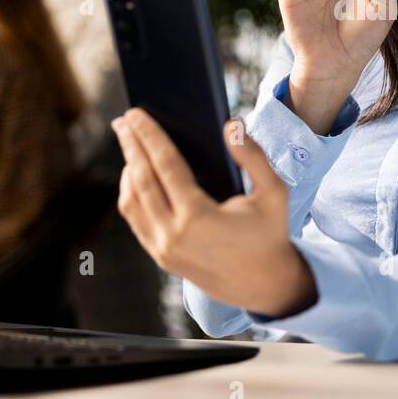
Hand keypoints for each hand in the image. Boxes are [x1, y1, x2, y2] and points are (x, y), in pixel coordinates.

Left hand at [112, 108, 316, 318]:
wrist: (265, 284)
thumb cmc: (270, 233)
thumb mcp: (274, 192)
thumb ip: (253, 157)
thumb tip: (230, 125)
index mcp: (198, 218)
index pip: (165, 166)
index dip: (149, 136)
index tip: (136, 114)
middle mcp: (173, 236)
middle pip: (140, 180)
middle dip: (130, 146)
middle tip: (123, 121)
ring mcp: (163, 250)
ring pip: (131, 202)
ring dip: (128, 170)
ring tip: (130, 145)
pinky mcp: (161, 257)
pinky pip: (136, 220)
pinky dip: (132, 194)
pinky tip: (136, 176)